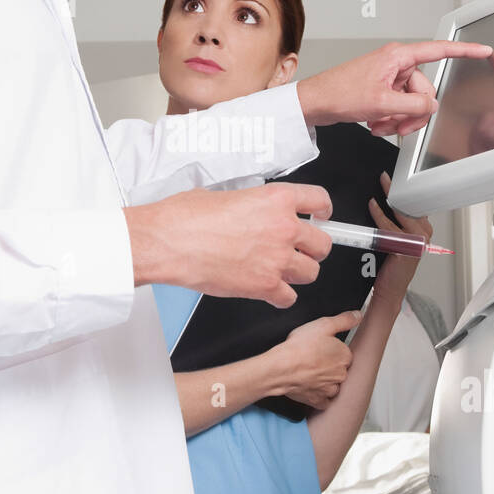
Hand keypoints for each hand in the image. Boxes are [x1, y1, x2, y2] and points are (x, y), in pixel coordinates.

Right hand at [125, 181, 333, 308]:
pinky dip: (280, 297)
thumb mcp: (223, 195)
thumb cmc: (185, 217)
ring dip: (298, 273)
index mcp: (275, 199)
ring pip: (310, 273)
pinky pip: (289, 298)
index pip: (319, 200)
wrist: (168, 242)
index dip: (324, 210)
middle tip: (300, 250)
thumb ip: (249, 205)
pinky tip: (268, 291)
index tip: (323, 216)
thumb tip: (249, 211)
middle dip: (312, 249)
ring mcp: (277, 259)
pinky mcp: (265, 286)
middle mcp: (283, 228)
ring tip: (280, 271)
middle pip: (322, 243)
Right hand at [272, 311, 359, 409]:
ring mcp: (330, 389)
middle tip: (313, 358)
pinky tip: (309, 387)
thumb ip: (344, 320)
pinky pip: (323, 400)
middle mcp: (341, 374)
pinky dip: (318, 395)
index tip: (321, 348)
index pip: (344, 353)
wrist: (281, 369)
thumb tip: (358, 316)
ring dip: (325, 381)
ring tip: (310, 372)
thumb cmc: (299, 348)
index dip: (331, 349)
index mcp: (345, 356)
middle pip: (339, 369)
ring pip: (332, 385)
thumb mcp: (323, 325)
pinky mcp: (318, 400)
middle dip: (328, 365)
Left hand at [297, 40, 492, 136]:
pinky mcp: (382, 90)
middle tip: (395, 125)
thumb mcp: (381, 104)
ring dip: (398, 120)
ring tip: (379, 125)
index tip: (484, 50)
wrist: (315, 102)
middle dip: (412, 113)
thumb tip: (431, 108)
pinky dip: (390, 119)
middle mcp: (396, 64)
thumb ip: (413, 106)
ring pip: (411, 104)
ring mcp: (389, 78)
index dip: (464, 51)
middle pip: (424, 91)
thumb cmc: (338, 93)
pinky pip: (399, 108)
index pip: (439, 51)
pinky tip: (375, 124)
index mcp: (398, 57)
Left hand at [369, 172, 432, 312]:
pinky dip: (380, 214)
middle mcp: (423, 236)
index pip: (416, 206)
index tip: (397, 179)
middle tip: (387, 178)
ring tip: (382, 185)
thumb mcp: (399, 241)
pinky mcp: (405, 248)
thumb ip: (399, 224)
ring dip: (389, 198)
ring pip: (402, 214)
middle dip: (398, 191)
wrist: (389, 290)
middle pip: (410, 206)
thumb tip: (389, 203)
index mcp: (424, 232)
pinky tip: (373, 205)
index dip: (407, 192)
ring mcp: (416, 242)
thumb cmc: (392, 267)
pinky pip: (390, 226)